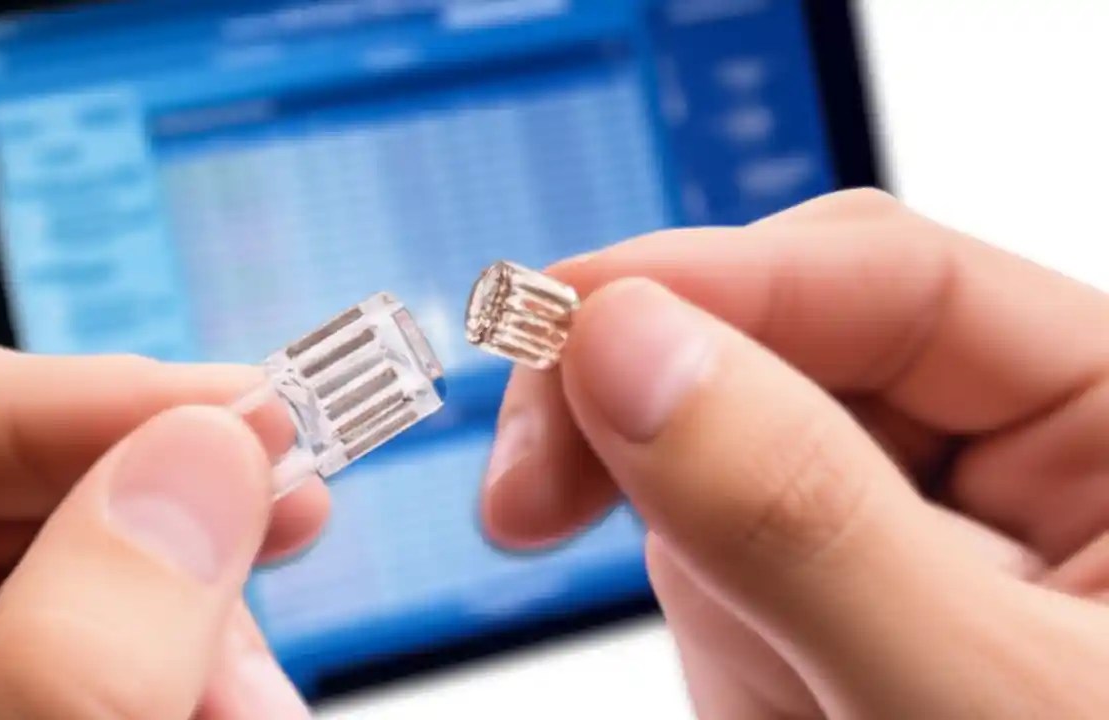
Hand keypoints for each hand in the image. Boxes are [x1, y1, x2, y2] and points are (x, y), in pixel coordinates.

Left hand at [0, 320, 328, 718]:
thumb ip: (73, 657)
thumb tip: (202, 465)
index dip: (92, 394)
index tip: (255, 420)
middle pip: (9, 470)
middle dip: (171, 520)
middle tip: (292, 521)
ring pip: (72, 545)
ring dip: (192, 607)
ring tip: (252, 697)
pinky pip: (85, 618)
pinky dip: (172, 652)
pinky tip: (222, 699)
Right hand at [481, 190, 1108, 717]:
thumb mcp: (979, 709)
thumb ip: (803, 518)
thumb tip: (630, 345)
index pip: (882, 274)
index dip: (702, 279)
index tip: (550, 331)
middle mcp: (1015, 452)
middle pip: (778, 341)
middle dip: (647, 412)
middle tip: (527, 496)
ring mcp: (913, 521)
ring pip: (723, 446)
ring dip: (681, 539)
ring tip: (766, 682)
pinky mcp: (838, 590)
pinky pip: (716, 548)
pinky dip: (702, 608)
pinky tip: (779, 694)